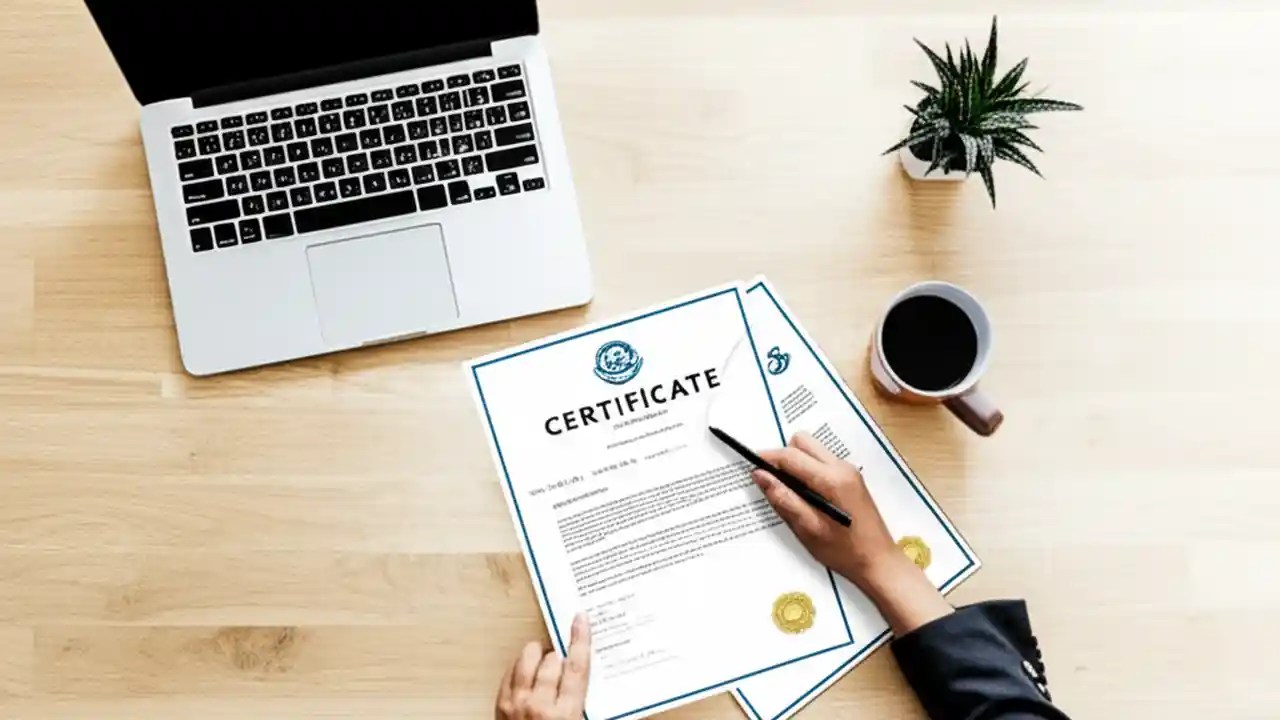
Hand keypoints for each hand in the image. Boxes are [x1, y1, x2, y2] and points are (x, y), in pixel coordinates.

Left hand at [495, 613, 591, 719]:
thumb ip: (579, 701)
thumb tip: (581, 673)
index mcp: (566, 713)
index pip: (576, 667)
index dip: (580, 639)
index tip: (580, 620)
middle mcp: (540, 705)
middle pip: (551, 660)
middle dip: (558, 656)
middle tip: (562, 659)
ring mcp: (517, 703)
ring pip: (526, 660)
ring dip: (537, 655)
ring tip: (542, 659)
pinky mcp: (500, 705)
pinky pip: (509, 672)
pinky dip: (519, 666)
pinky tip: (525, 671)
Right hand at [753, 432, 952, 634]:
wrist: (879, 561)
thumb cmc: (844, 551)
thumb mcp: (808, 529)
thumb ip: (783, 499)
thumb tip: (760, 475)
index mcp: (831, 479)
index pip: (791, 455)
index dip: (768, 459)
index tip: (752, 469)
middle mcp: (842, 468)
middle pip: (802, 442)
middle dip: (784, 457)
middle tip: (775, 483)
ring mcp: (849, 471)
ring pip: (813, 450)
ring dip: (797, 464)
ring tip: (792, 494)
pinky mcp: (851, 478)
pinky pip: (823, 462)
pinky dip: (809, 470)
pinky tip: (808, 497)